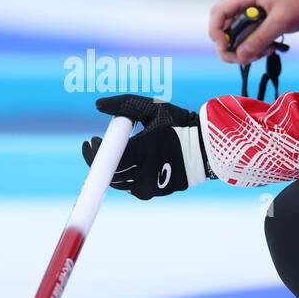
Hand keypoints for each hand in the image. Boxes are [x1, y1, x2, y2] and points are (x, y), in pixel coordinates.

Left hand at [80, 94, 214, 198]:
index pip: (109, 159)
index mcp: (142, 152)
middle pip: (111, 174)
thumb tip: (98, 104)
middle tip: (98, 146)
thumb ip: (124, 105)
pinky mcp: (156, 193)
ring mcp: (150, 187)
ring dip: (113, 169)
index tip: (91, 141)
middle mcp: (144, 173)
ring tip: (112, 153)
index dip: (95, 153)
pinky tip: (128, 163)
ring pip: (121, 183)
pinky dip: (127, 177)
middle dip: (100, 160)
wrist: (207, 148)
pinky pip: (133, 187)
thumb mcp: (153, 109)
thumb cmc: (180, 125)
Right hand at [208, 0, 298, 64]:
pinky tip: (269, 48)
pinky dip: (255, 46)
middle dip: (231, 46)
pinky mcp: (258, 21)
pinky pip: (249, 37)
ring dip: (245, 49)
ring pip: (236, 36)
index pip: (218, 14)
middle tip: (244, 57)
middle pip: (223, 28)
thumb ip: (259, 38)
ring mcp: (250, 13)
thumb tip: (240, 55)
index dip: (216, 33)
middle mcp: (243, 5)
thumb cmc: (298, 0)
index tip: (226, 47)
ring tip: (264, 52)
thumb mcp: (279, 21)